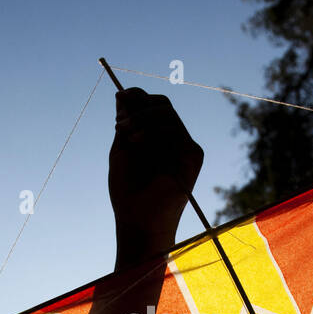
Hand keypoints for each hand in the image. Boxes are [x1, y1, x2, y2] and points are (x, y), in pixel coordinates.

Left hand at [109, 87, 202, 268]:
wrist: (138, 220)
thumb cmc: (128, 192)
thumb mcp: (121, 150)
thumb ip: (125, 122)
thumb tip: (122, 94)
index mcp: (156, 138)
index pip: (153, 105)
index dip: (138, 97)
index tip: (120, 97)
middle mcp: (173, 140)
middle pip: (162, 104)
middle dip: (139, 107)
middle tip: (119, 124)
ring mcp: (185, 147)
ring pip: (168, 113)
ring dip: (142, 119)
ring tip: (125, 135)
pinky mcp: (194, 156)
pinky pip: (175, 130)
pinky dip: (153, 130)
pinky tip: (137, 142)